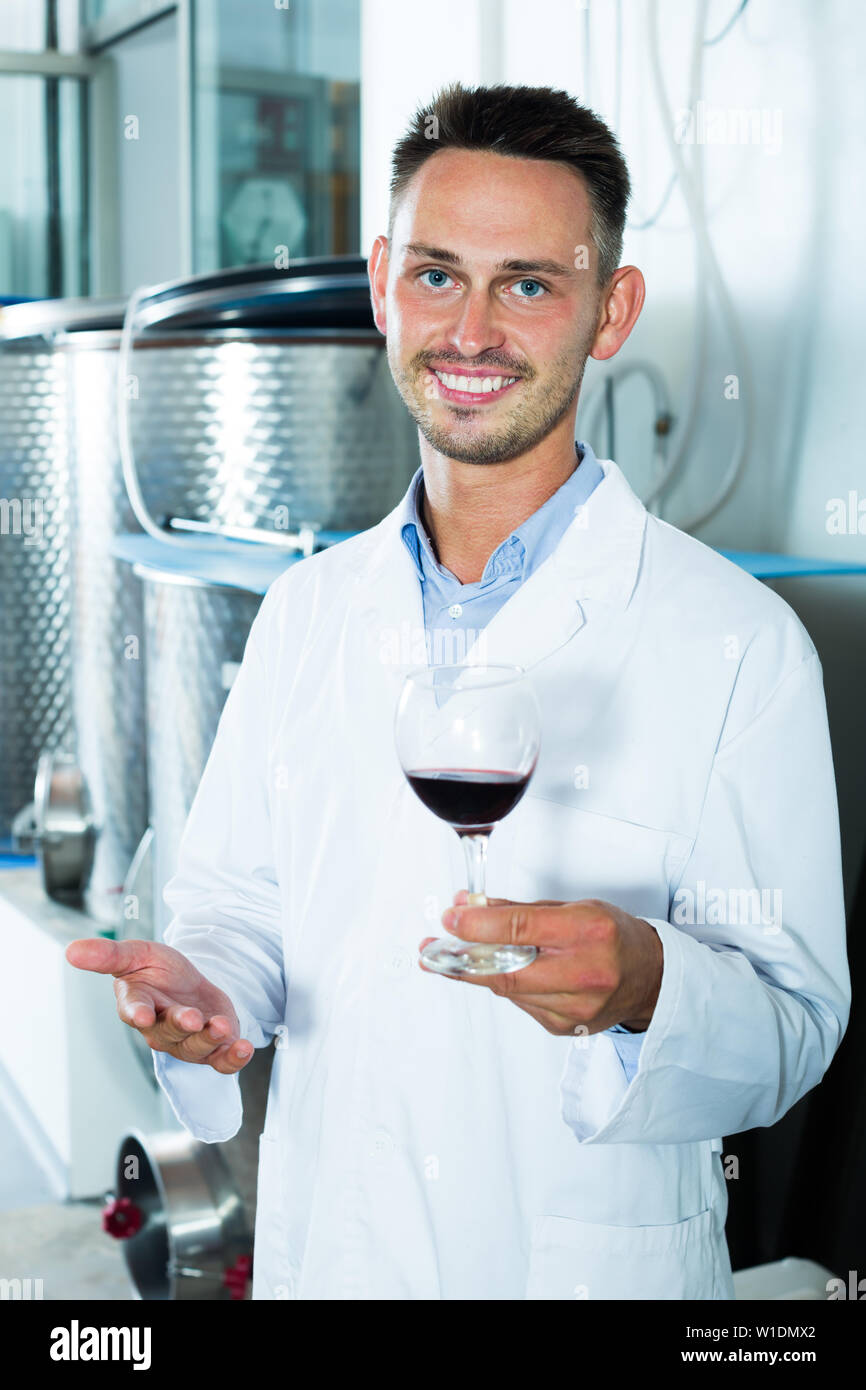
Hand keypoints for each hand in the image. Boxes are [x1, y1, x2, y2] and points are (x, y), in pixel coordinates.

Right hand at [65, 937, 253, 1072]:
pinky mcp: (212, 1046)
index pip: (133, 1010)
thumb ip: (108, 954)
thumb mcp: (136, 952)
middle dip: (181, 1025)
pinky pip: (220, 1061)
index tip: (142, 1014)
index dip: (137, 1013)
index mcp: (137, 1004)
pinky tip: (243, 1048)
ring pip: (196, 1048)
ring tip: (223, 1027)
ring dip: (211, 1040)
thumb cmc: (156, 969)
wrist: (187, 981)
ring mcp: (186, 1041)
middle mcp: (160, 1028)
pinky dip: (233, 1059)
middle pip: (168, 1032)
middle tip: (193, 1018)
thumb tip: (71, 949)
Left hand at [419, 893, 662, 1035]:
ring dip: (478, 971)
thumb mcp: (574, 908)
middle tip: (433, 949)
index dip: (478, 925)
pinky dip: (506, 986)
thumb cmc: (615, 936)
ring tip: (456, 955)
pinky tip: (506, 972)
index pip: (521, 929)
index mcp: (589, 933)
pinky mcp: (564, 1028)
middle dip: (462, 959)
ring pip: (508, 990)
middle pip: (506, 970)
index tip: (450, 918)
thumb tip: (471, 907)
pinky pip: (520, 1004)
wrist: (651, 978)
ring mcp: (575, 1008)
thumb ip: (521, 909)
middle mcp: (584, 974)